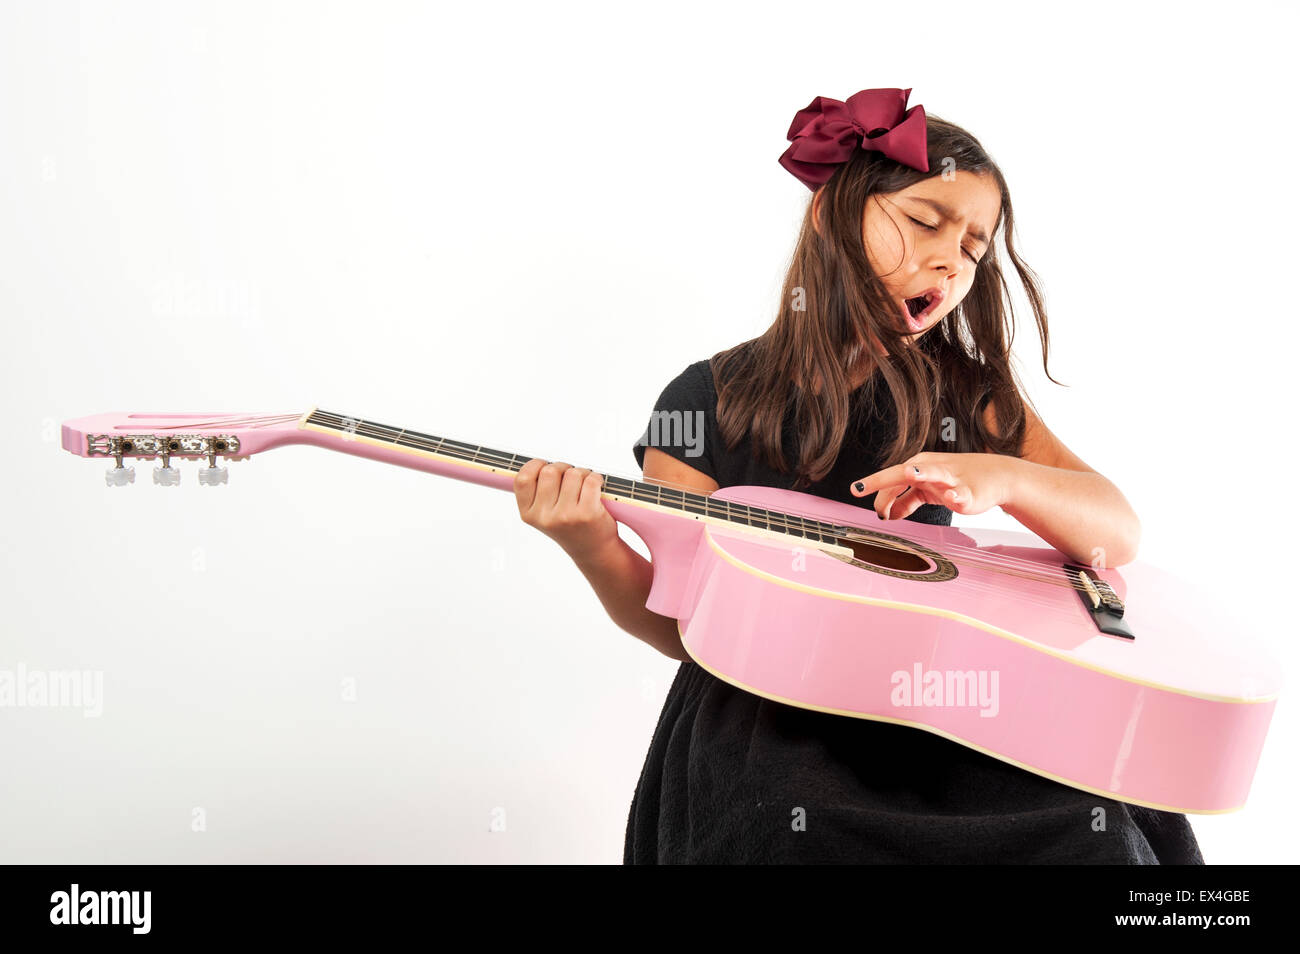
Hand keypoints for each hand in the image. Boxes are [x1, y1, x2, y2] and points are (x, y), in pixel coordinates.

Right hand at [514, 459, 619, 561]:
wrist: (592, 550)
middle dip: (563, 468)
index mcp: (529, 514)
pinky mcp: (587, 514)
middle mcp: (545, 517)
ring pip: (572, 473)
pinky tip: (596, 488)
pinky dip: (596, 478)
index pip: (522, 479)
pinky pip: (591, 480)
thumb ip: (536, 492)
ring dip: (582, 473)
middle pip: (550, 471)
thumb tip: (536, 463)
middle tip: (570, 479)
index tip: (545, 467)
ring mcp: (566, 516)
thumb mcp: (543, 514)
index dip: (535, 466)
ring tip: (584, 486)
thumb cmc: (569, 525)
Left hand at [850, 452, 1014, 519]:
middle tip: (860, 488)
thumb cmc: (957, 481)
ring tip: (909, 473)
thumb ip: (906, 501)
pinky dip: (956, 495)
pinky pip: (961, 493)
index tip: (855, 492)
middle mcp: (930, 469)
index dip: (873, 488)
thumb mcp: (927, 491)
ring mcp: (949, 478)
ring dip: (921, 473)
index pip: (890, 478)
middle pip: (902, 474)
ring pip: (933, 473)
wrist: (995, 478)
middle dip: (881, 480)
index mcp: (917, 468)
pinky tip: (951, 497)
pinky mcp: (968, 490)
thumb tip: (888, 513)